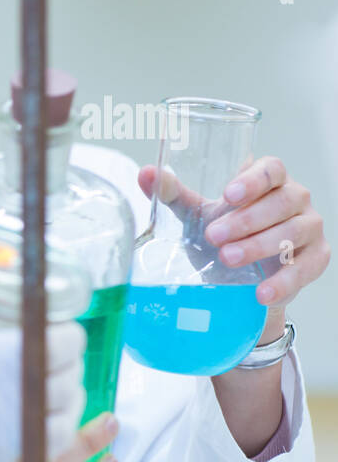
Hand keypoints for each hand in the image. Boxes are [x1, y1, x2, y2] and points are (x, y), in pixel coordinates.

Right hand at [0, 246, 86, 461]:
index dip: (66, 332)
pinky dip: (35, 448)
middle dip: (65, 369)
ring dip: (58, 409)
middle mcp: (1, 404)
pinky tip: (17, 435)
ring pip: (60, 429)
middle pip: (70, 385)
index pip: (65, 343)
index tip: (54, 326)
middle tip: (45, 357)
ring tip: (37, 395)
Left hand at [139, 156, 329, 315]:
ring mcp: (309, 228)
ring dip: (260, 246)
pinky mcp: (316, 259)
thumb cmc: (223, 234)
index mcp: (270, 181)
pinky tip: (261, 292)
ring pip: (293, 232)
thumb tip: (146, 173)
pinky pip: (305, 268)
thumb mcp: (197, 214)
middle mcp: (296, 200)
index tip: (228, 195)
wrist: (241, 277)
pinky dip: (283, 281)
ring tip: (227, 258)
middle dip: (246, 220)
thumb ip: (173, 194)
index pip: (272, 169)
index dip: (254, 180)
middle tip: (213, 236)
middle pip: (281, 202)